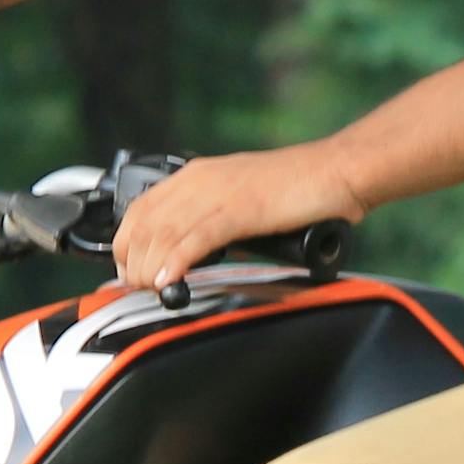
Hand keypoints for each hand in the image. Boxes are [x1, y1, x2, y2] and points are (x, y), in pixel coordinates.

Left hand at [108, 144, 365, 294]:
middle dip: (132, 263)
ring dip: (150, 268)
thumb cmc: (301, 189)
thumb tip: (196, 257)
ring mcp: (219, 193)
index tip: (129, 274)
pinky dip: (176, 262)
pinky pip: (196, 238)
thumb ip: (216, 224)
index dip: (125, 246)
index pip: (140, 211)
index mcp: (197, 176)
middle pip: (144, 225)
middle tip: (136, 291)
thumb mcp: (243, 203)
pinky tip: (169, 280)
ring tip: (149, 291)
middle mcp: (200, 181)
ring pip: (164, 234)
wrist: (337, 171)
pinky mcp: (240, 209)